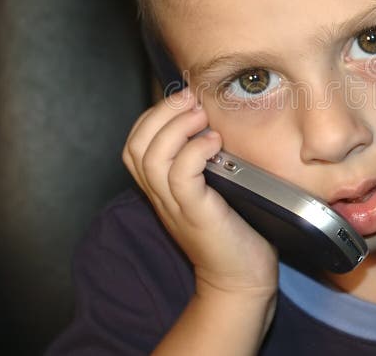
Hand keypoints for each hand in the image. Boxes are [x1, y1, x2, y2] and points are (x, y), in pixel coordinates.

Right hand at [122, 89, 278, 299]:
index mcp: (160, 188)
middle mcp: (161, 196)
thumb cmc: (232, 230)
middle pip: (136, 146)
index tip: (182, 99)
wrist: (240, 278)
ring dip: (176, 127)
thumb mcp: (211, 188)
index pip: (135, 144)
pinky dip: (195, 151)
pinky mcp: (196, 214)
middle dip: (160, 112)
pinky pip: (181, 176)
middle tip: (190, 98)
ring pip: (152, 157)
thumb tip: (212, 123)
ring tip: (201, 115)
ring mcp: (176, 206)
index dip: (152, 115)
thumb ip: (203, 162)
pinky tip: (214, 142)